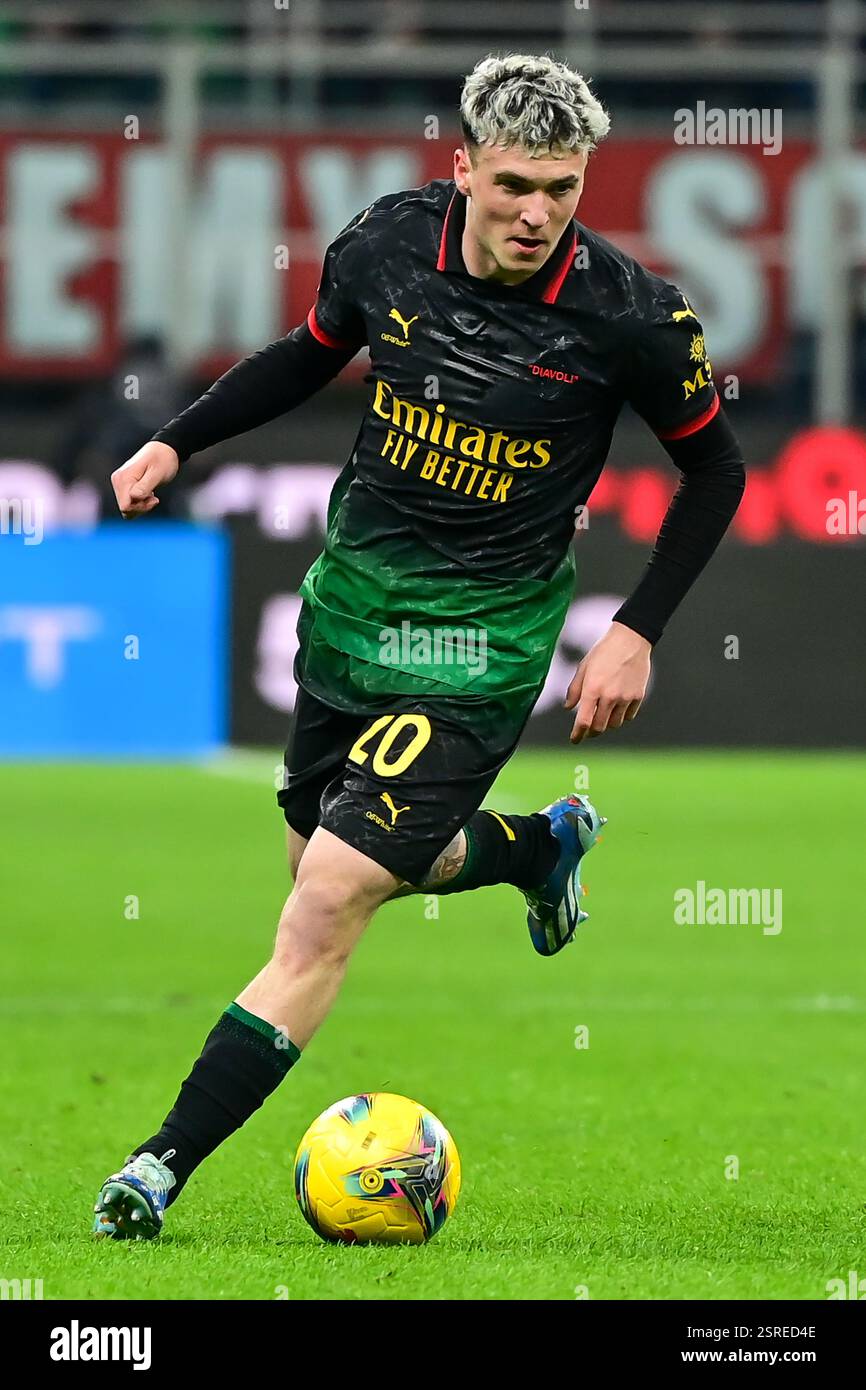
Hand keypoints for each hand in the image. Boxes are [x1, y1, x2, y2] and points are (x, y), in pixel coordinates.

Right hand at [111, 442, 178, 517]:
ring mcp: (119, 482)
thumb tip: (134, 497)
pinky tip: (148, 493)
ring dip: (141, 505)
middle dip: (142, 507)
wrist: (164, 449)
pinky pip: (129, 502)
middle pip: (125, 509)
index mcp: (124, 478)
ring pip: (127, 507)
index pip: (125, 507)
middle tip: (154, 497)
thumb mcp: (157, 474)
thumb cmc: (163, 460)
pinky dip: (140, 502)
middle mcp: (118, 480)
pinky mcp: (123, 484)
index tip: (155, 499)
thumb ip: (145, 486)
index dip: (141, 508)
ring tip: (151, 494)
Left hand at [565, 621, 651, 742]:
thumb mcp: (583, 667)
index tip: (575, 740)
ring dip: (607, 723)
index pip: (584, 721)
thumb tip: (568, 708)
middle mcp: (609, 696)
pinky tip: (617, 707)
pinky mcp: (638, 696)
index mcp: (592, 689)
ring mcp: (625, 697)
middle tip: (588, 729)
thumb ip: (575, 690)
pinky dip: (621, 716)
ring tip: (604, 714)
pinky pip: (628, 716)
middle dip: (592, 731)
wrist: (631, 640)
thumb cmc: (603, 652)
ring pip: (615, 724)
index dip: (578, 734)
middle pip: (599, 727)